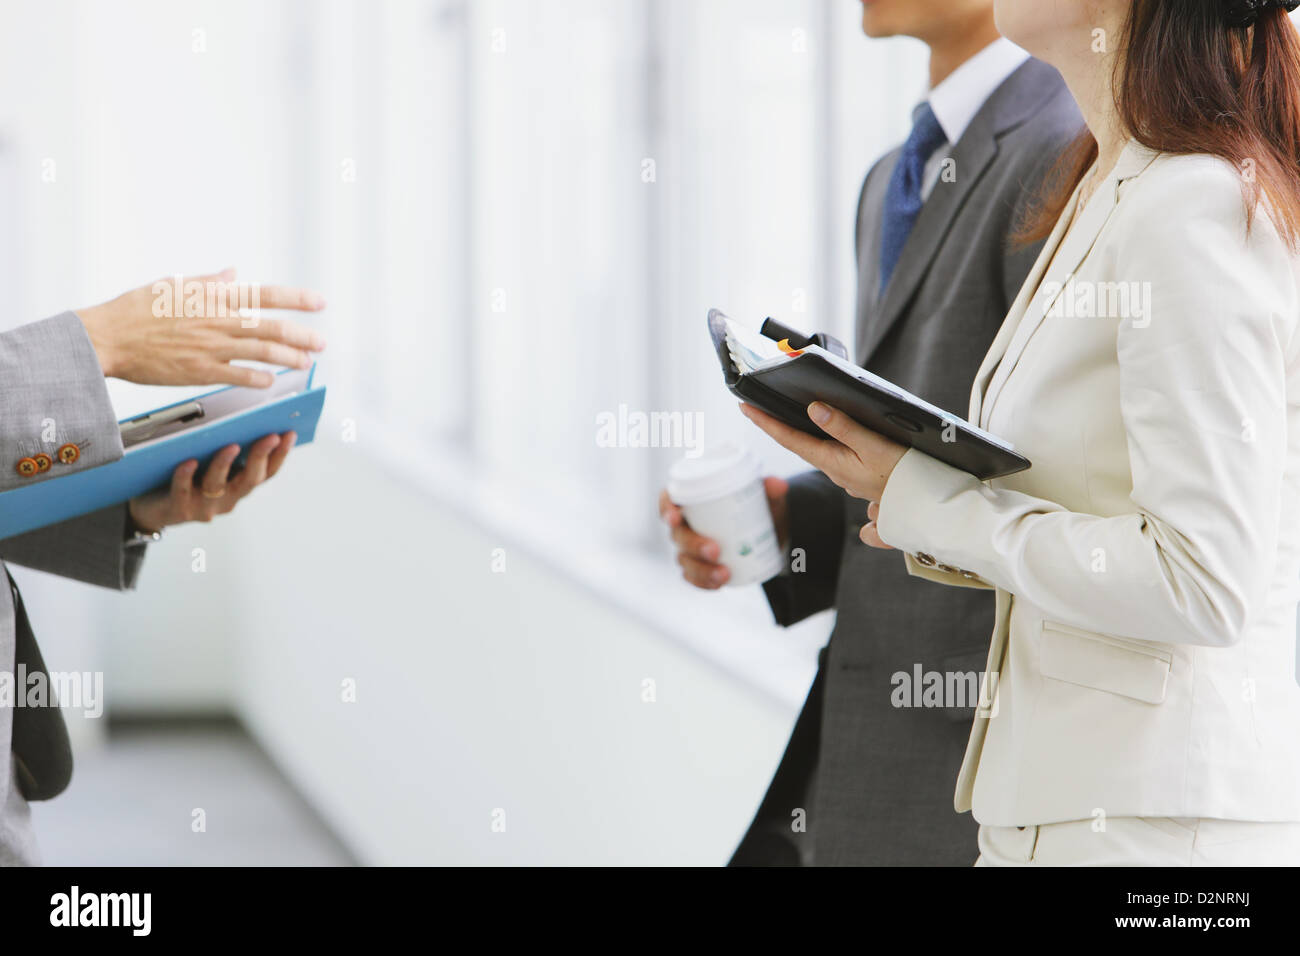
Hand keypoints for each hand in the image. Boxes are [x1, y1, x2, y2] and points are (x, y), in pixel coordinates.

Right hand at [78, 268, 326, 387]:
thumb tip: (234, 273)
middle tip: (322, 343)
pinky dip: (260, 377)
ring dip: (289, 357)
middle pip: (271, 326)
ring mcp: (210, 346)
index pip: (264, 294)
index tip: (319, 302)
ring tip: (306, 362)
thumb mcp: (172, 286)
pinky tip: (273, 380)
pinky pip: (239, 375)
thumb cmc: (135, 310)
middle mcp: (217, 320)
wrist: (107, 337)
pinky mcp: (200, 371)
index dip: (295, 299)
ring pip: (261, 351)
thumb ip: (208, 283)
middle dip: (302, 335)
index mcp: (212, 297)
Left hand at [127, 432, 295, 532]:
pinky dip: (186, 476)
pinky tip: (189, 461)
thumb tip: (241, 420)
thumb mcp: (212, 465)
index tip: (289, 433)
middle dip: (261, 456)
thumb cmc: (184, 479)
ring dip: (226, 464)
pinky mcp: (180, 509)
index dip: (280, 455)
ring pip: (218, 484)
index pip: (267, 472)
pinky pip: (183, 490)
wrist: (153, 510)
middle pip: (249, 479)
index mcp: (239, 486)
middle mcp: (227, 499)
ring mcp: (204, 506)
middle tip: (271, 436)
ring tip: (231, 445)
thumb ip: (228, 450)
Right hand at [658, 476, 788, 588]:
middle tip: (715, 549)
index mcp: (690, 499)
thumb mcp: (763, 494)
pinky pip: (694, 578)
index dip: (666, 509)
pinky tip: (718, 585)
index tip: (676, 517)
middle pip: (677, 535)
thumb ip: (768, 488)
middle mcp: (685, 524)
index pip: (668, 500)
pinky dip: (704, 583)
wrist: (766, 531)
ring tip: (724, 574)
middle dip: (692, 545)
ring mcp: (689, 548)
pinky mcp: (699, 567)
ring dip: (701, 570)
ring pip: (685, 560)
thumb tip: (778, 485)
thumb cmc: (755, 504)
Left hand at [739, 402, 904, 549]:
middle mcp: (833, 469)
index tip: (744, 407)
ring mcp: (845, 472)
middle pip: (795, 443)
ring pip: (812, 447)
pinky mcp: (857, 472)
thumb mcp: (873, 447)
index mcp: (832, 462)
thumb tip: (813, 410)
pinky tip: (817, 431)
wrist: (924, 504)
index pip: (789, 440)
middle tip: (753, 406)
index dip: (765, 423)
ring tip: (778, 414)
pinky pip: (829, 451)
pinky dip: (816, 438)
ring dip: (793, 431)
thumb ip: (843, 428)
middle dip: (773, 424)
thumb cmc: (902, 476)